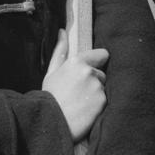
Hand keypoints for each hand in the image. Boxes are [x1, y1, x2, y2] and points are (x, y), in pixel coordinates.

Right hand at [42, 28, 107, 142]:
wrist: (50, 123)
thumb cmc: (50, 97)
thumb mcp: (52, 72)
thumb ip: (60, 51)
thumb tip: (62, 31)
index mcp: (77, 61)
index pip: (102, 55)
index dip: (97, 63)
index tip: (90, 72)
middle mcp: (89, 71)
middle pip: (101, 74)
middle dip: (94, 82)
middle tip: (78, 93)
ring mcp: (97, 86)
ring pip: (103, 88)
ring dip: (96, 94)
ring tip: (80, 103)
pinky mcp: (102, 101)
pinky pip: (104, 101)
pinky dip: (97, 106)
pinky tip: (85, 111)